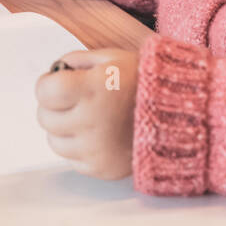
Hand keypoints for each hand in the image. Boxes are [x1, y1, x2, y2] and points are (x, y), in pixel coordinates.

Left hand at [35, 48, 138, 179]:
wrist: (181, 115)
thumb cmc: (145, 82)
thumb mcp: (112, 57)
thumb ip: (77, 60)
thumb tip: (53, 72)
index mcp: (93, 88)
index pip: (44, 92)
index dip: (47, 85)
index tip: (58, 83)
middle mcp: (93, 121)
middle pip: (45, 118)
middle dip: (55, 107)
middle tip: (78, 100)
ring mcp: (97, 149)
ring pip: (55, 142)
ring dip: (66, 130)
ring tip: (91, 118)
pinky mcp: (103, 168)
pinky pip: (73, 160)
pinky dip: (81, 148)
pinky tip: (101, 135)